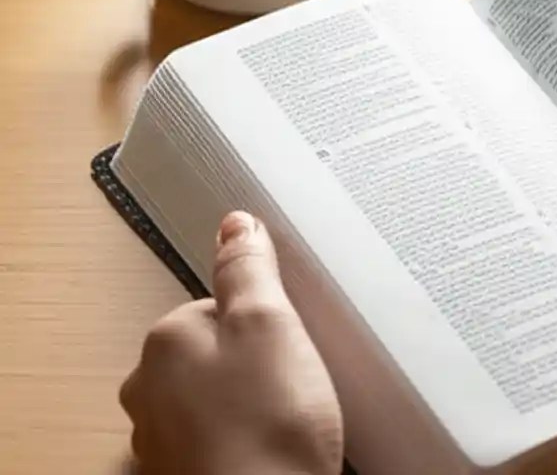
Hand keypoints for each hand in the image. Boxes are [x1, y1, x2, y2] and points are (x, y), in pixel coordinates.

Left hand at [121, 212, 341, 474]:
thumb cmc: (270, 420)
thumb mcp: (270, 322)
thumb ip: (248, 268)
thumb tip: (233, 222)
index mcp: (165, 340)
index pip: (218, 307)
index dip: (264, 321)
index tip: (289, 343)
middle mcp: (148, 388)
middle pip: (213, 353)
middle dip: (254, 364)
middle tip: (294, 381)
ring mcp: (162, 438)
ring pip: (214, 399)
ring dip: (249, 405)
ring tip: (288, 420)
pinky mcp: (185, 473)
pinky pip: (219, 440)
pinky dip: (244, 441)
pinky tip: (273, 448)